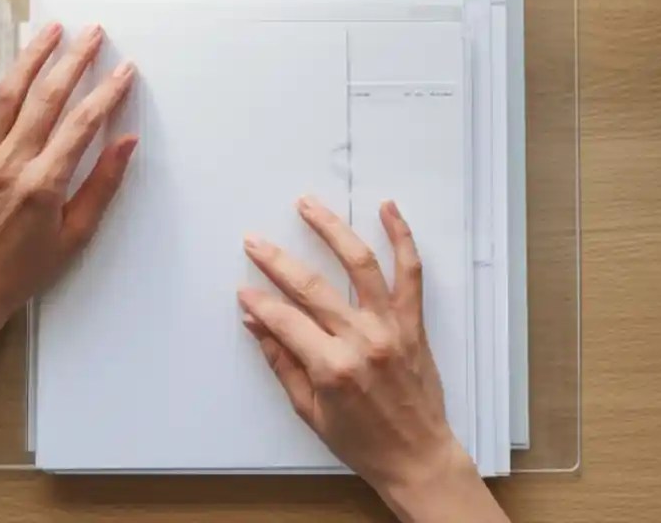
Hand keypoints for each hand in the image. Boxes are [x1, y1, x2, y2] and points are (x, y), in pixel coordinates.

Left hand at [0, 23, 137, 337]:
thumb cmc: (24, 268)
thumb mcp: (75, 235)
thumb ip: (101, 185)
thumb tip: (126, 142)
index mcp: (44, 184)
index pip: (82, 124)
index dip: (107, 93)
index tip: (125, 70)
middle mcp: (12, 163)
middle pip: (47, 98)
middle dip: (74, 61)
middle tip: (94, 35)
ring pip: (8, 94)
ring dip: (32, 57)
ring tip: (52, 30)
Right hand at [239, 197, 503, 522]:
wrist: (417, 456)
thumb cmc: (361, 441)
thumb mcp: (309, 411)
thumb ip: (282, 361)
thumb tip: (255, 321)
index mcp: (332, 368)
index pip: (284, 320)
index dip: (259, 302)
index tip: (243, 288)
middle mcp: (362, 340)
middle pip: (312, 287)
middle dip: (277, 260)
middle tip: (254, 240)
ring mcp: (391, 327)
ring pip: (360, 264)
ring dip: (332, 230)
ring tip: (308, 205)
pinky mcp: (413, 322)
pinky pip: (410, 273)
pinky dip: (402, 237)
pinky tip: (388, 208)